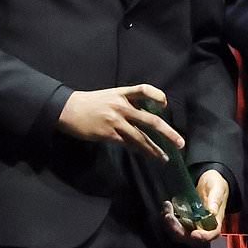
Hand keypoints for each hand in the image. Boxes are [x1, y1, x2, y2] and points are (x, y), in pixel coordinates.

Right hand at [58, 84, 182, 160]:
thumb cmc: (90, 103)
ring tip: (165, 157)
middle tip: (180, 142)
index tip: (165, 103)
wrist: (67, 109)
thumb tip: (144, 116)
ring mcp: (115, 121)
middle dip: (167, 133)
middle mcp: (121, 106)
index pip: (143, 90)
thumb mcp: (110, 96)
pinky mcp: (108, 133)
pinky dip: (138, 150)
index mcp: (122, 93)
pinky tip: (146, 155)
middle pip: (150, 119)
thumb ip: (127, 103)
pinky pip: (128, 143)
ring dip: (154, 149)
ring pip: (141, 137)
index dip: (157, 95)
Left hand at [165, 169, 228, 243]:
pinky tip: (167, 207)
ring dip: (170, 224)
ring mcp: (192, 225)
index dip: (202, 237)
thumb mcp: (218, 189)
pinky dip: (168, 219)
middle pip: (191, 238)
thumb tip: (212, 212)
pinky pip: (175, 226)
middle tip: (169, 215)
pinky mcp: (184, 222)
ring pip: (180, 233)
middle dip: (177, 230)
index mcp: (215, 222)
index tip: (194, 234)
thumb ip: (215, 200)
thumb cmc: (216, 186)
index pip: (211, 235)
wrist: (208, 182)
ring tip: (167, 208)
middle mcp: (203, 227)